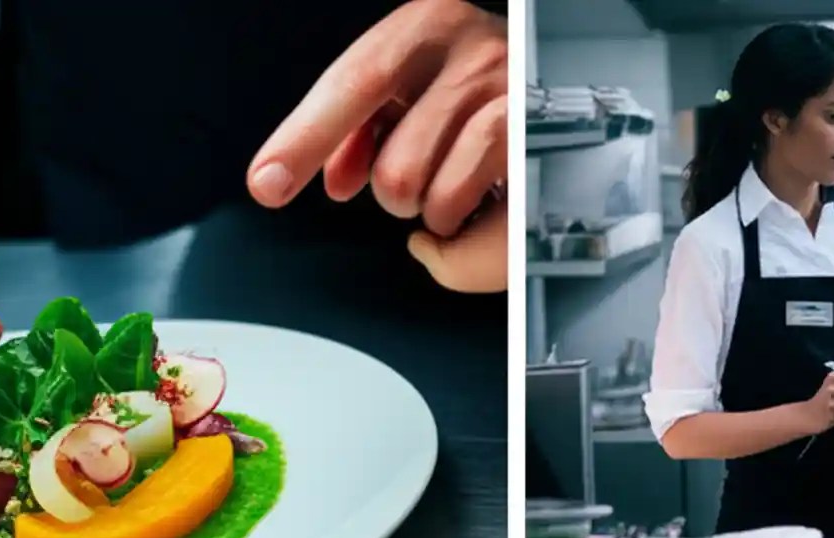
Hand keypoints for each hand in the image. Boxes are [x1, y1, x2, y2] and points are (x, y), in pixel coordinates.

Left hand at [247, 0, 507, 293]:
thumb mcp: (411, 90)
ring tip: (452, 180)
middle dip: (391, 194)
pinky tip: (477, 194)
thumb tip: (337, 182)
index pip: (351, 86)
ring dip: (427, 207)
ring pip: (423, 192)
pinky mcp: (531, 140)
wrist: (567, 75)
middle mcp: (470, 49)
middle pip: (391, 167)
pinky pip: (460, 205)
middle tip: (413, 180)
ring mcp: (507, 95)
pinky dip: (456, 218)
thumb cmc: (479, 86)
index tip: (267, 184)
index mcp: (426, 23)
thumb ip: (359, 129)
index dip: (303, 141)